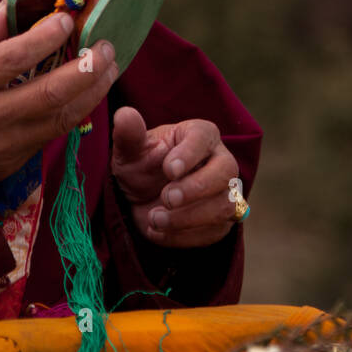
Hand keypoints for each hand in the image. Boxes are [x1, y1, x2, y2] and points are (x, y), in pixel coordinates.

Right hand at [0, 0, 118, 185]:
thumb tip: (13, 2)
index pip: (13, 57)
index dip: (46, 36)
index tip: (67, 19)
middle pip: (50, 93)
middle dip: (87, 68)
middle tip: (106, 47)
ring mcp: (4, 146)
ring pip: (62, 119)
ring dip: (93, 92)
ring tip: (109, 68)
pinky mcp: (14, 164)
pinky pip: (54, 135)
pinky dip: (77, 111)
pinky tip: (90, 93)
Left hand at [111, 107, 240, 247]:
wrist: (143, 200)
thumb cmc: (142, 166)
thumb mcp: (130, 151)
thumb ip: (129, 135)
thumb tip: (124, 114)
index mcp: (201, 134)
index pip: (204, 138)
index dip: (189, 154)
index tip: (169, 169)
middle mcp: (220, 161)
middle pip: (226, 172)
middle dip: (196, 188)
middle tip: (166, 198)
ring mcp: (226, 193)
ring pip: (225, 206)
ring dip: (188, 218)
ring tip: (154, 219)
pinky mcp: (222, 222)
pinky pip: (213, 232)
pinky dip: (183, 236)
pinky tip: (158, 231)